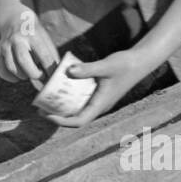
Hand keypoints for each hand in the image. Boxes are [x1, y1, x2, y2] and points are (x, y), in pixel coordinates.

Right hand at [0, 9, 58, 83]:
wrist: (14, 19)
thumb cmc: (33, 32)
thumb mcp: (45, 38)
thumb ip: (50, 55)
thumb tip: (53, 75)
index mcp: (33, 34)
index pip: (43, 55)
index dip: (49, 69)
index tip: (53, 77)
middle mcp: (16, 39)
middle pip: (23, 61)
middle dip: (34, 74)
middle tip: (41, 77)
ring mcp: (5, 45)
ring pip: (12, 68)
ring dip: (23, 76)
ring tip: (29, 73)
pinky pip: (1, 70)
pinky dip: (10, 77)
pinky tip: (18, 76)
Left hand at [40, 47, 160, 128]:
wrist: (140, 61)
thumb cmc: (125, 64)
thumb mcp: (106, 65)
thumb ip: (87, 69)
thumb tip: (67, 71)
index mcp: (101, 104)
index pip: (79, 121)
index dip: (61, 121)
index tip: (46, 114)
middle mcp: (99, 105)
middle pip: (76, 118)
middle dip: (58, 115)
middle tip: (40, 108)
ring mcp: (100, 100)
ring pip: (78, 109)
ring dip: (63, 107)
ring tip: (46, 99)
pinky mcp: (99, 93)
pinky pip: (81, 100)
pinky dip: (70, 97)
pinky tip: (60, 87)